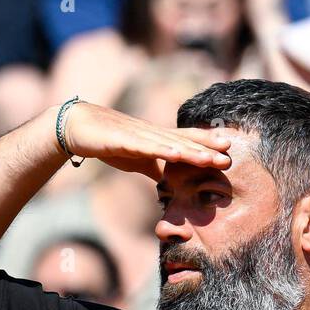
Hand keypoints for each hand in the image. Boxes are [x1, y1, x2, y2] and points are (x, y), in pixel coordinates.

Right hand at [59, 100, 231, 178]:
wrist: (79, 126)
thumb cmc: (109, 141)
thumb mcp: (137, 159)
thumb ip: (155, 168)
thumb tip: (170, 183)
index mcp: (157, 139)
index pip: (187, 140)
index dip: (207, 143)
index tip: (229, 149)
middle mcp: (152, 134)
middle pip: (184, 141)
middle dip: (207, 148)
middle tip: (229, 155)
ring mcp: (139, 136)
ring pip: (170, 144)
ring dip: (191, 151)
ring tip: (211, 158)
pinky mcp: (124, 140)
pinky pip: (146, 146)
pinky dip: (162, 150)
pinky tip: (177, 154)